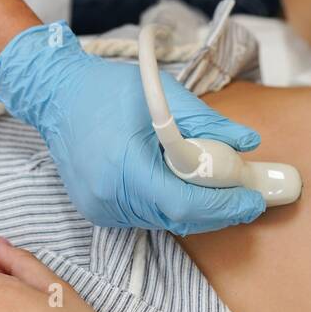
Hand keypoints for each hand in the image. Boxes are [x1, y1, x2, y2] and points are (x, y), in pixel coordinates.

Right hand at [0, 23, 266, 234]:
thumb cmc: (108, 90)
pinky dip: (170, 205)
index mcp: (124, 169)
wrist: (56, 95)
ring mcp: (100, 209)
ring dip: (196, 209)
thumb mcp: (166, 97)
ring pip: (164, 221)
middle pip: (178, 218)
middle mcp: (109, 199)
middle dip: (218, 210)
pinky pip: (145, 216)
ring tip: (223, 189)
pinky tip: (187, 188)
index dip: (224, 206)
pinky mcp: (97, 210)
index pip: (185, 205)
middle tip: (248, 195)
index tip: (253, 198)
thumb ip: (211, 124)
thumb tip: (248, 143)